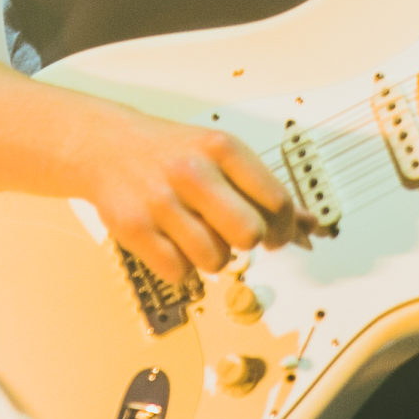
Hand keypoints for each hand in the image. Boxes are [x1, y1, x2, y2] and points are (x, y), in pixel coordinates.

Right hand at [75, 101, 298, 285]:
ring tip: (199, 234)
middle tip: (235, 235)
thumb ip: (263, 188)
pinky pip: (180, 272)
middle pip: (250, 235)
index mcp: (222, 149)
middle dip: (249, 243)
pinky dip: (182, 266)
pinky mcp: (135, 229)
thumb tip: (311, 226)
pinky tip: (173, 242)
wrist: (107, 146)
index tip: (277, 235)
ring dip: (214, 256)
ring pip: (216, 260)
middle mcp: (193, 172)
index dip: (284, 228)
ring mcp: (162, 202)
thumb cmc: (173, 154)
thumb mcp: (220, 154)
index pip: (276, 201)